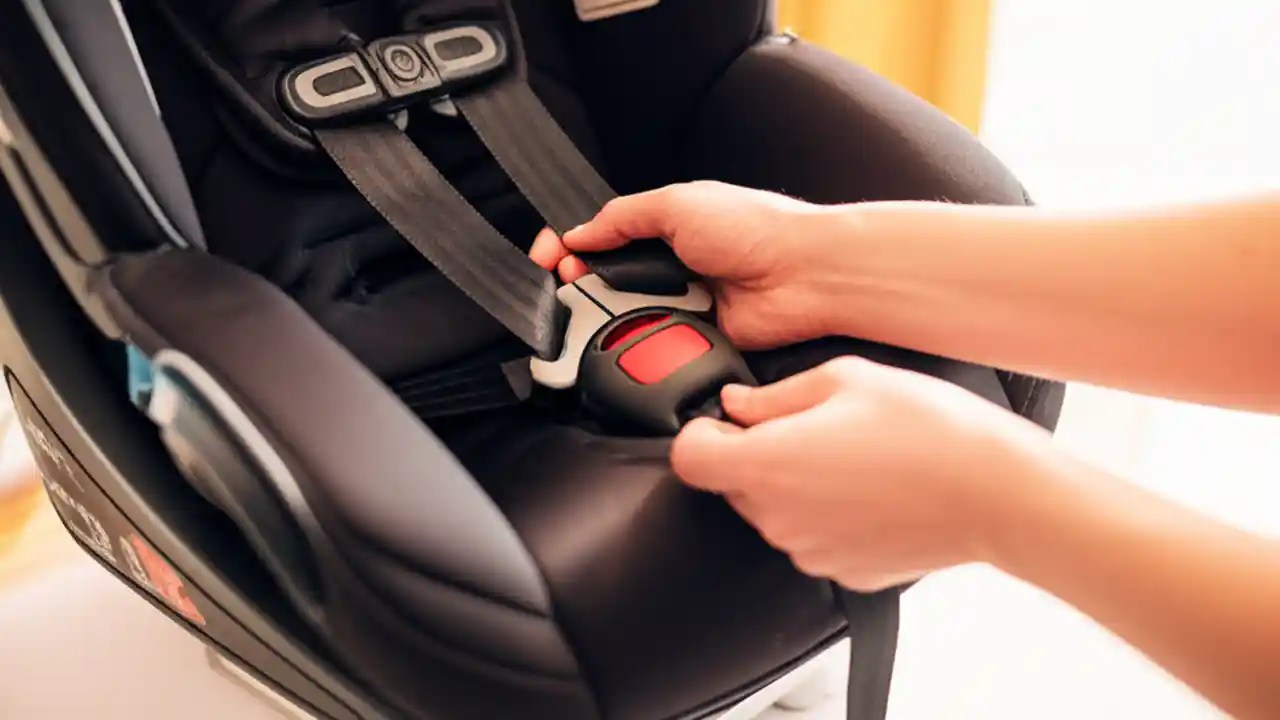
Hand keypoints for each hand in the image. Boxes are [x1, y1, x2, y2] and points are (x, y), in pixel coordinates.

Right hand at [529, 181, 837, 349]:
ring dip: (611, 313)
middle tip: (563, 286)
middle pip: (605, 283)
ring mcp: (682, 305)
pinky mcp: (694, 339)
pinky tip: (633, 333)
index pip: (601, 241)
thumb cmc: (755, 226)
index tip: (547, 258)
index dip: (569, 250)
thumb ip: (622, 217)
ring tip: (598, 308)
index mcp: (663, 228)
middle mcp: (670, 267)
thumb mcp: (676, 203)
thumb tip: (579, 233)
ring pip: (625, 317)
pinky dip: (644, 340)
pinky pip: (656, 344)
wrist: (804, 274)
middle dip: (580, 285)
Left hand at [671, 357, 1053, 591]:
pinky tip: (871, 489)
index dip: (701, 433)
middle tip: (812, 426)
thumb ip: (776, 394)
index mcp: (768, 463)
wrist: (998, 495)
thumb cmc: (932, 431)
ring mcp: (808, 551)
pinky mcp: (840, 571)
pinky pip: (812, 536)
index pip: (688, 457)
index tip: (726, 421)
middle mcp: (778, 517)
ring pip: (772, 510)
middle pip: (732, 483)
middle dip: (756, 453)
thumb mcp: (848, 379)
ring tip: (852, 455)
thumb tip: (738, 403)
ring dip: (793, 483)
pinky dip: (827, 514)